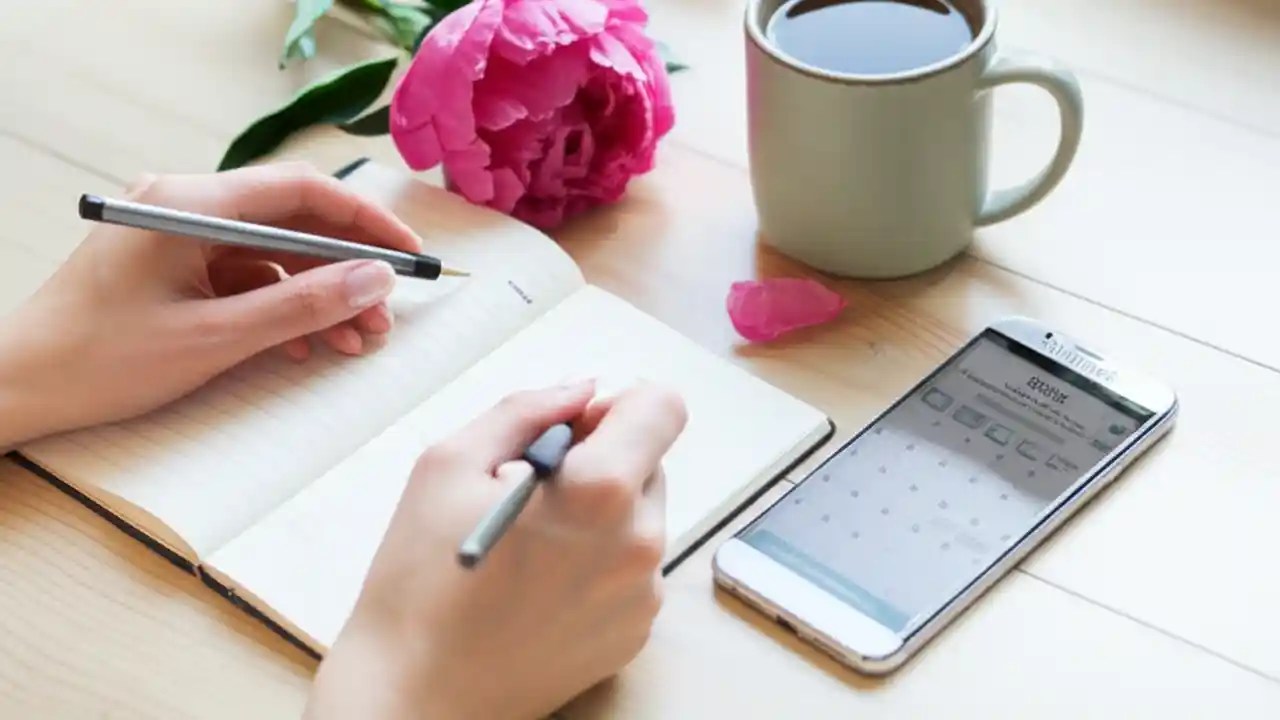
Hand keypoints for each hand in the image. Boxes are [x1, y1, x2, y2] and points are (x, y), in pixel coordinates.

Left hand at [0, 162, 422, 447]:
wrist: (21, 387)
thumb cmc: (102, 359)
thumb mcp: (216, 337)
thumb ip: (302, 305)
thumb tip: (375, 279)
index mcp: (189, 203)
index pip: (300, 191)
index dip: (365, 220)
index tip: (407, 253)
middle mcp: (185, 205)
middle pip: (292, 222)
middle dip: (346, 269)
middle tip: (386, 312)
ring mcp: (178, 236)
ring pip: (275, 255)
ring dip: (318, 296)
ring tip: (355, 340)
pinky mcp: (174, 266)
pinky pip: (246, 277)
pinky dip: (281, 308)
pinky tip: (306, 346)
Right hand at [304, 380, 687, 719]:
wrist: (414, 694)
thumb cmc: (419, 580)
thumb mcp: (451, 463)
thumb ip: (528, 409)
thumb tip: (581, 390)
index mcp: (601, 492)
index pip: (662, 407)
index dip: (618, 406)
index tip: (575, 429)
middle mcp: (640, 544)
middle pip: (649, 462)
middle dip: (600, 461)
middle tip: (532, 493)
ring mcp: (643, 597)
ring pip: (640, 517)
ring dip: (599, 515)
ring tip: (530, 548)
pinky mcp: (635, 635)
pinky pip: (633, 571)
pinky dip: (599, 563)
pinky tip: (541, 585)